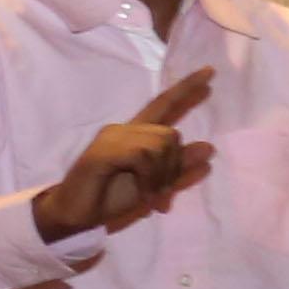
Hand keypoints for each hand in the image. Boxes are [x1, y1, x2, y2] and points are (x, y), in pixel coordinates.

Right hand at [33, 72, 216, 242]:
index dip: (186, 90)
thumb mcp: (156, 186)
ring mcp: (111, 138)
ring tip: (149, 196)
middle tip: (161, 195)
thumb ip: (181, 170)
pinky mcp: (103, 151)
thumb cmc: (112, 200)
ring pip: (160, 145)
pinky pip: (143, 156)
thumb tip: (209, 147)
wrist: (77, 215)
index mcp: (137, 136)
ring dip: (162, 177)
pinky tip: (143, 196)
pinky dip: (150, 180)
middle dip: (174, 168)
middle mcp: (124, 130)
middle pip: (170, 134)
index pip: (164, 105)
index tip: (210, 72)